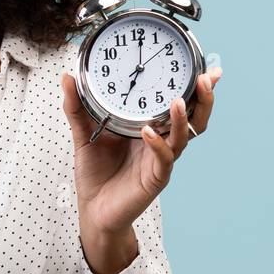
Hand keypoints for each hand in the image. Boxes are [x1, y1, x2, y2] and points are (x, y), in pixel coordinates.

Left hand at [60, 67, 221, 238]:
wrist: (93, 208)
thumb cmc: (96, 172)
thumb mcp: (84, 133)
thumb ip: (77, 106)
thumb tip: (67, 77)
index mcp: (150, 127)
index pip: (179, 102)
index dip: (193, 86)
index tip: (203, 64)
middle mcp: (161, 141)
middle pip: (194, 118)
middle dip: (204, 98)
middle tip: (205, 78)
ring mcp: (160, 160)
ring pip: (183, 138)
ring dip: (183, 118)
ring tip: (179, 101)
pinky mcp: (155, 179)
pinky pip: (163, 159)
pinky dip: (157, 145)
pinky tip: (148, 132)